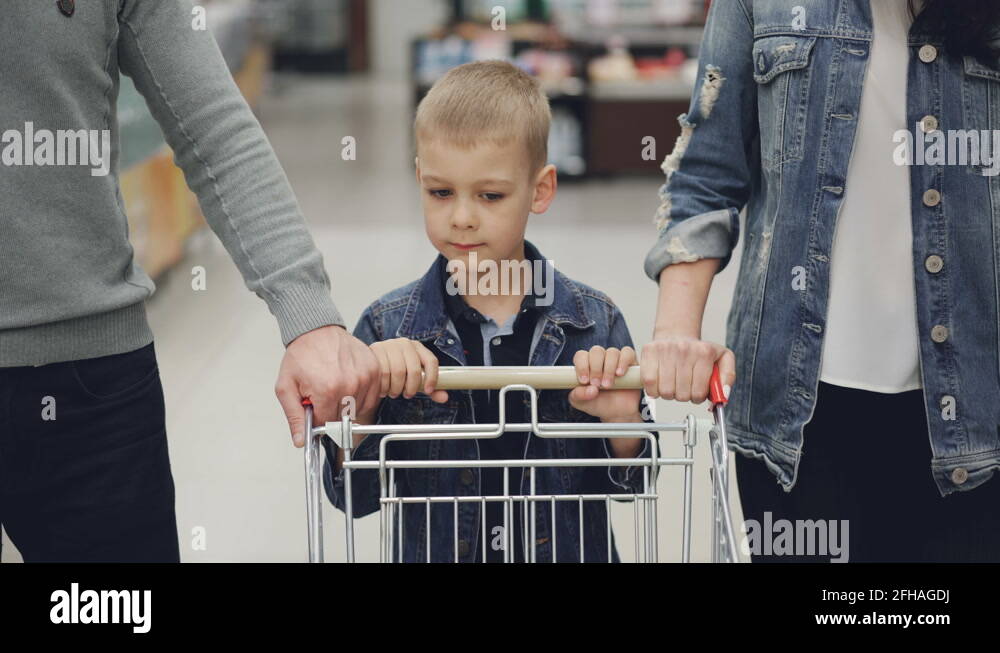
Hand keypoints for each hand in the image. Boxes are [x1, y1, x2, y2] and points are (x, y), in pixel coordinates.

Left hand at [275, 325, 380, 447]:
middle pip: (343, 418)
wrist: (316, 330)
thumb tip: (301, 441)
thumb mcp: (287, 387)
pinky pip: (370, 398)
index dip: (318, 418)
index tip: (314, 407)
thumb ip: (294, 416)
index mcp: (327, 390)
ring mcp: (365, 378)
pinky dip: (359, 396)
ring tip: (335, 386)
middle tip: (322, 393)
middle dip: (331, 410)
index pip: (326, 424)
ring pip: (358, 409)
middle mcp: (349, 385)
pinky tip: (348, 384)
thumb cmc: (302, 355)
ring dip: (346, 404)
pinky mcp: (374, 371)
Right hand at [369, 338, 448, 403]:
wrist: (373, 363)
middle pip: (414, 369)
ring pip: (398, 372)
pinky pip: (383, 372)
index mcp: (418, 347)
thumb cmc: (399, 372)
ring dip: (397, 388)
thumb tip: (444, 398)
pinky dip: (385, 385)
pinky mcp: (376, 350)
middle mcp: (405, 343)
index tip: (429, 391)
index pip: (431, 361)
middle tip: (408, 395)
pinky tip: (384, 389)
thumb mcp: (415, 379)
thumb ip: (431, 389)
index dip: (432, 378)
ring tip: (394, 392)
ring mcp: (390, 345)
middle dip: (412, 387)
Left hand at [568, 346, 642, 421]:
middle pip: (596, 351)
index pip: (581, 356)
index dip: (582, 366)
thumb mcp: (582, 403)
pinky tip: (620, 374)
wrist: (618, 412)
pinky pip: (628, 353)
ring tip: (609, 385)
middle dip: (596, 368)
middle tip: (597, 384)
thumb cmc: (598, 403)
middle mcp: (600, 359)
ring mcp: (616, 358)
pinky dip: (623, 361)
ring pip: (612, 352)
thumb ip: (579, 395)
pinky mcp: (630, 361)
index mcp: (586, 364)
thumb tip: (590, 389)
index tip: (584, 381)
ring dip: (609, 369)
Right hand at [640, 335, 734, 403]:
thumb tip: (723, 393)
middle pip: (682, 394)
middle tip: (684, 387)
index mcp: (704, 352)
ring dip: (669, 394)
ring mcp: (665, 350)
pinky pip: (649, 384)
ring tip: (673, 384)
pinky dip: (654, 390)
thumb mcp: (722, 359)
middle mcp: (684, 349)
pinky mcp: (649, 352)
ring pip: (665, 392)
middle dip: (684, 396)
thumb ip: (728, 377)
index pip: (699, 392)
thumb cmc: (698, 351)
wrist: (677, 333)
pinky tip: (660, 383)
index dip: (698, 397)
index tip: (697, 392)